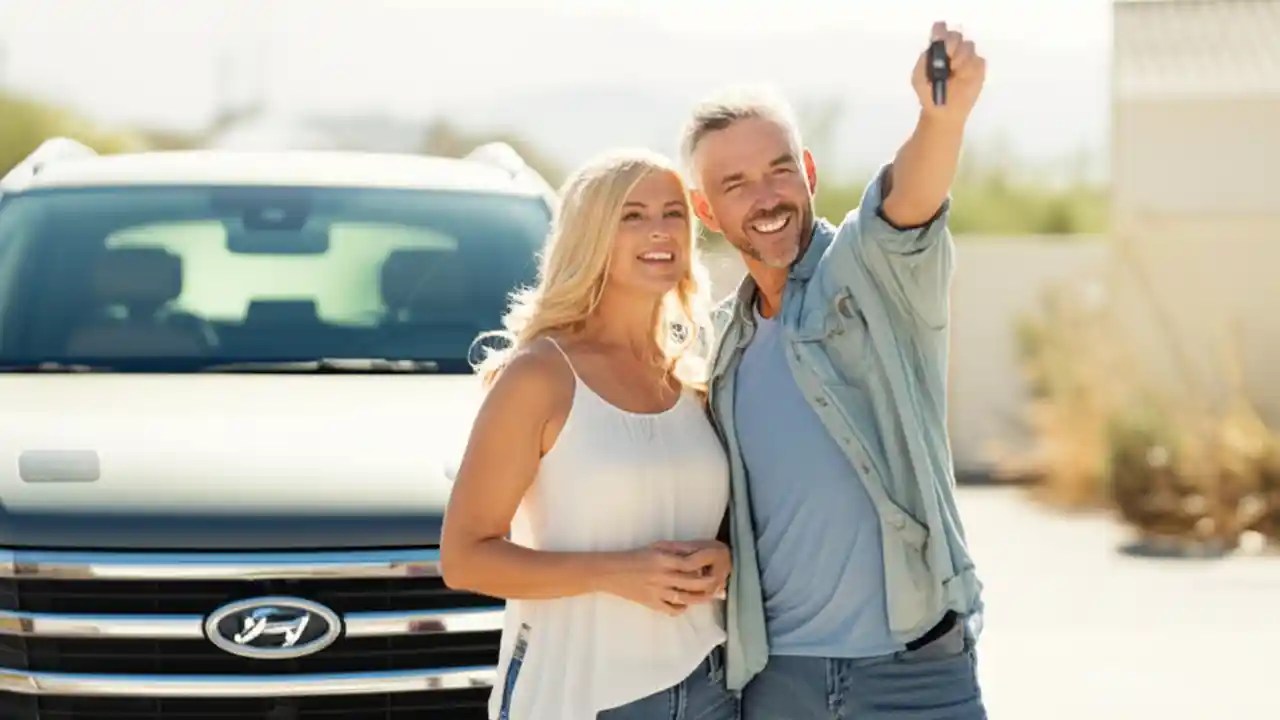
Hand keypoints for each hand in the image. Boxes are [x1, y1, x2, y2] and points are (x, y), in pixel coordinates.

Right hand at [597, 543, 719, 615]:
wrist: (611, 572)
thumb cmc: (634, 556)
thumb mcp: (655, 547)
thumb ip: (676, 550)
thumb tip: (696, 553)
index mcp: (662, 559)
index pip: (690, 563)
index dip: (704, 565)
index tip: (713, 565)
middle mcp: (662, 576)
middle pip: (693, 583)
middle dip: (709, 583)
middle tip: (718, 582)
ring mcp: (657, 592)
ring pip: (686, 598)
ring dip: (701, 598)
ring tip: (710, 595)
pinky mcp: (652, 603)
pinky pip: (672, 609)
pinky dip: (683, 607)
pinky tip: (686, 603)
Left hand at [912, 21, 985, 123]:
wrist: (943, 112)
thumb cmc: (929, 94)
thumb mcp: (919, 78)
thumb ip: (924, 60)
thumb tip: (933, 46)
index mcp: (937, 49)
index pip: (941, 30)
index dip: (941, 32)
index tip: (940, 42)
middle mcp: (953, 49)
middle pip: (956, 35)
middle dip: (952, 45)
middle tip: (948, 60)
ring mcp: (967, 57)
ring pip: (968, 46)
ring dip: (961, 58)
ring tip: (954, 74)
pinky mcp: (978, 68)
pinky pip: (979, 60)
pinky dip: (971, 68)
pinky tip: (964, 79)